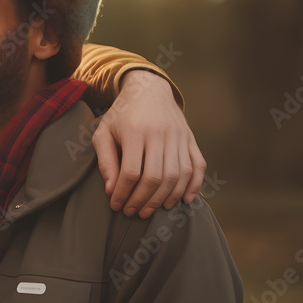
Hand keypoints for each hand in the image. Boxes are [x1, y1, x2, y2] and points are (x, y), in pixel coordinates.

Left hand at [91, 70, 205, 217]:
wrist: (148, 89)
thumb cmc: (121, 114)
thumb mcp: (104, 132)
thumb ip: (106, 160)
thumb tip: (111, 190)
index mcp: (135, 131)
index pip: (132, 172)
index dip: (123, 193)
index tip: (116, 204)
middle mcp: (160, 134)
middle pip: (156, 177)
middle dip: (143, 200)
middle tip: (132, 212)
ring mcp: (179, 136)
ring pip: (177, 175)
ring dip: (165, 198)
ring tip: (150, 210)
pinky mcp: (190, 139)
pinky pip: (197, 166)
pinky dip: (193, 186)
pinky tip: (182, 201)